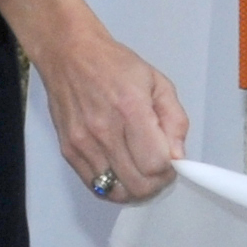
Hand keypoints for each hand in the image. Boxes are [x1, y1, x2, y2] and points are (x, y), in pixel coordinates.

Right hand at [0, 0, 189, 201]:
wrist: (70, 55)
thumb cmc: (116, 65)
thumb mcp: (158, 83)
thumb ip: (174, 120)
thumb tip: (178, 156)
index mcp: (131, 110)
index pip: (154, 164)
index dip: (169, 170)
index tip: (172, 162)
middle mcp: (104, 131)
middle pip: (137, 184)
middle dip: (156, 184)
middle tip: (159, 171)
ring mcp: (83, 144)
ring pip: (115, 191)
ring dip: (134, 189)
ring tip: (141, 172)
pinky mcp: (68, 151)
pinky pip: (94, 185)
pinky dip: (113, 187)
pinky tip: (122, 172)